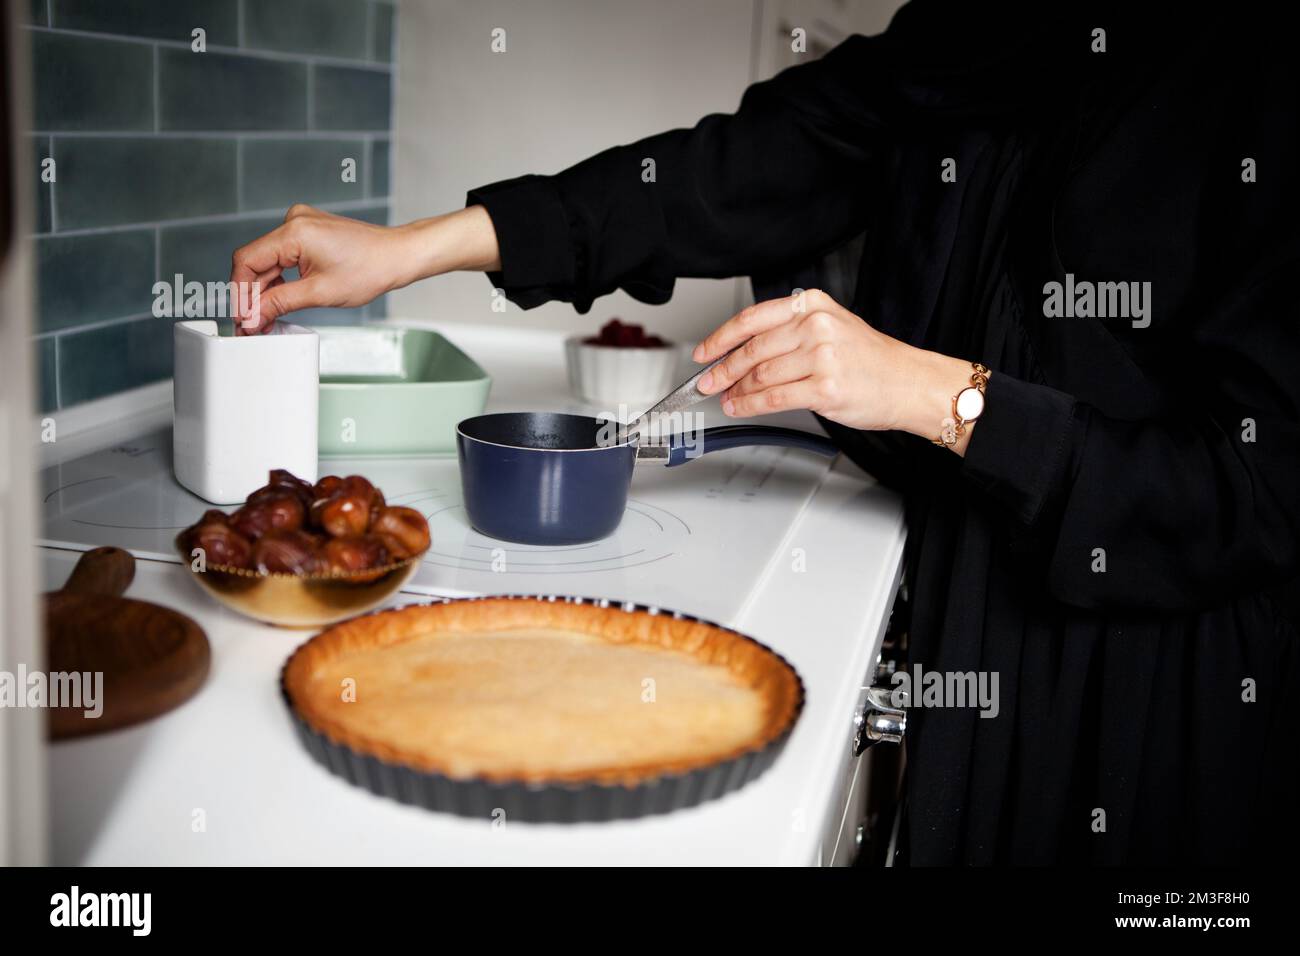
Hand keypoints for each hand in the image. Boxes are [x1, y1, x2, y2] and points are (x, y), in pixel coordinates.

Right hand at [229, 204, 500, 333]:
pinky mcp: (308, 232)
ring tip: (265, 318)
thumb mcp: (320, 293)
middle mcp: (293, 221)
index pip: (247, 261)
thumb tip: (252, 316)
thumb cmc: (371, 269)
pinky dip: (280, 278)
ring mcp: (301, 224)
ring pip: (268, 260)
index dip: (240, 293)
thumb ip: (279, 304)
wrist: (398, 256)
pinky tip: (280, 300)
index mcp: (293, 232)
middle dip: (253, 295)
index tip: (242, 317)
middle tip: (252, 326)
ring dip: (266, 289)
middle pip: (256, 261)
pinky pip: (283, 256)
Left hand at [692, 289, 982, 451]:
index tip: (704, 351)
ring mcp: (821, 357)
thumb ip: (790, 333)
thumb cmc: (871, 360)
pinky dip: (750, 405)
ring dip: (735, 390)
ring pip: (760, 375)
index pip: (753, 319)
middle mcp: (816, 327)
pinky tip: (741, 407)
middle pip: (752, 349)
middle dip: (722, 369)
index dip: (721, 337)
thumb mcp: (831, 328)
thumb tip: (745, 352)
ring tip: (725, 398)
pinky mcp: (825, 388)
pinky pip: (774, 398)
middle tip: (706, 381)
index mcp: (813, 305)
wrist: (909, 382)